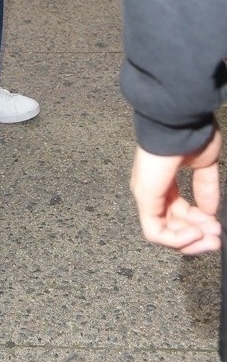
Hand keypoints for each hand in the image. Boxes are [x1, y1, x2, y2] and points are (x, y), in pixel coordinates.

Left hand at [129, 128, 222, 254]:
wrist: (179, 121)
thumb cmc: (189, 134)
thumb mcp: (204, 164)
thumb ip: (205, 188)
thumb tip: (210, 211)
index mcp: (163, 181)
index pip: (177, 213)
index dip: (199, 224)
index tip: (217, 227)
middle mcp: (151, 190)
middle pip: (171, 226)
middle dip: (197, 236)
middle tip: (217, 239)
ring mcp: (145, 194)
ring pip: (163, 233)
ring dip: (190, 240)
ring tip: (211, 237)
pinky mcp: (144, 198)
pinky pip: (155, 231)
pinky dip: (177, 239)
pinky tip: (197, 233)